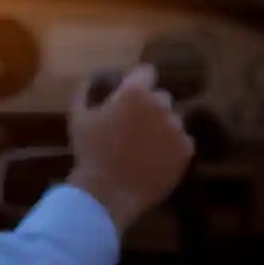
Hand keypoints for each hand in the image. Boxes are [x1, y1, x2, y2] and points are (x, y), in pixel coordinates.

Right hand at [67, 64, 194, 232]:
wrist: (107, 193)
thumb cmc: (89, 151)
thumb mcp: (77, 116)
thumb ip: (86, 89)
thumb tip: (94, 76)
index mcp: (134, 92)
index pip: (146, 71)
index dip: (137, 81)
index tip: (128, 93)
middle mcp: (161, 105)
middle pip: (160, 97)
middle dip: (148, 106)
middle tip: (133, 124)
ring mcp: (177, 128)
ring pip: (172, 120)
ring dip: (161, 126)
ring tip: (144, 145)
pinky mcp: (186, 151)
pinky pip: (181, 141)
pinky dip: (170, 147)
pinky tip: (154, 159)